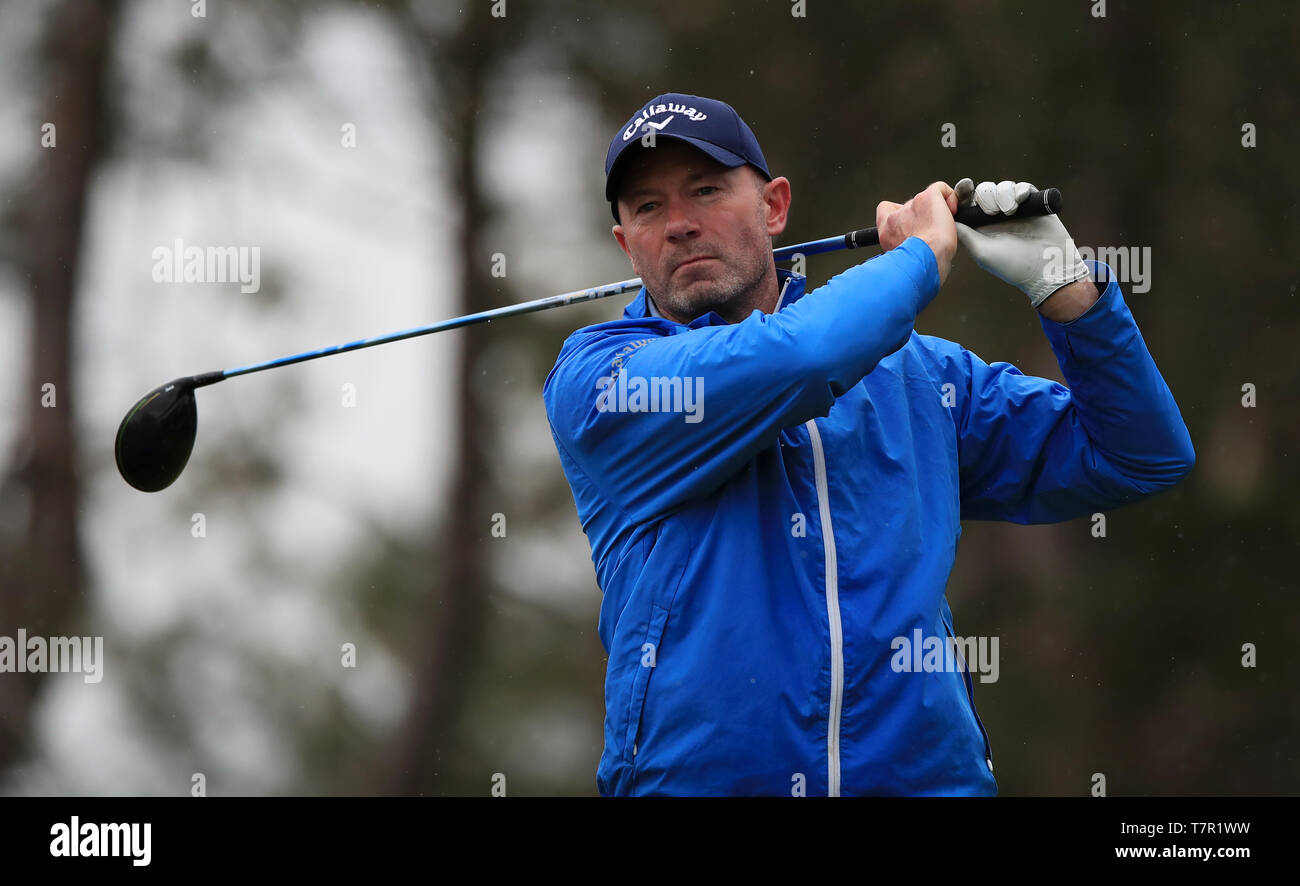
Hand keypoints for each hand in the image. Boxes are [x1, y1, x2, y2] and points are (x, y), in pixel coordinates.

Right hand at [876, 181, 958, 284]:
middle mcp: (896, 217)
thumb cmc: (919, 267)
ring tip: (942, 227)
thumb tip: (917, 247)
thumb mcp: (903, 260)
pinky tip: (952, 210)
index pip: (885, 211)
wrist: (925, 261)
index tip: (912, 225)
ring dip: (935, 211)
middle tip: (932, 232)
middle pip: (910, 207)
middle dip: (922, 217)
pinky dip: (948, 196)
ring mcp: (911, 206)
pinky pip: (939, 188)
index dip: (900, 214)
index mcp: (886, 232)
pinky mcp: (927, 198)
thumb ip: (905, 247)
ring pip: (926, 200)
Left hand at [952, 178, 1089, 306]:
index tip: (965, 187)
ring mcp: (1015, 211)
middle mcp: (996, 218)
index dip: (964, 194)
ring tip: (1009, 211)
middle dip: (986, 195)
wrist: (1047, 268)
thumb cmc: (1011, 265)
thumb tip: (948, 218)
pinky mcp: (1034, 206)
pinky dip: (1020, 190)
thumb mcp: (981, 251)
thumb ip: (964, 233)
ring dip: (1003, 194)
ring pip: (1004, 188)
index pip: (968, 204)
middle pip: (985, 192)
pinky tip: (1020, 201)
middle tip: (993, 210)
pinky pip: (1024, 188)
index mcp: (980, 227)